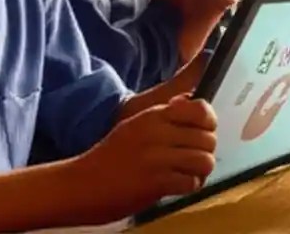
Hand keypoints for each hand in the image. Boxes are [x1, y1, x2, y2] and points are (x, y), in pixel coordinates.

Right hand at [73, 95, 216, 214]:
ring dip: (200, 171)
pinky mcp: (156, 181)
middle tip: (192, 161)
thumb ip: (165, 116)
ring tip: (187, 175)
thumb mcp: (136, 126)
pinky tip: (178, 187)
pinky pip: (192, 182)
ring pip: (205, 160)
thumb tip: (194, 103)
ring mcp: (157, 156)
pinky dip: (190, 187)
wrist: (80, 185)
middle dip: (205, 152)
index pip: (200, 109)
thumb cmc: (111, 158)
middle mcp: (157, 132)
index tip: (201, 133)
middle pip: (208, 138)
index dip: (208, 123)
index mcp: (153, 115)